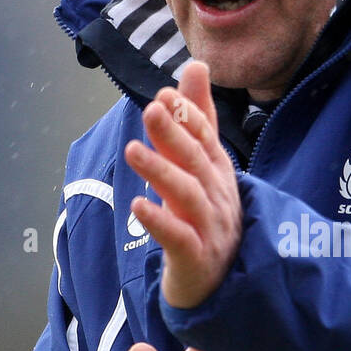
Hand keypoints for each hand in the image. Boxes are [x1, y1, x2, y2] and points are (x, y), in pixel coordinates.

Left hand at [124, 61, 241, 308]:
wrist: (217, 285)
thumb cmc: (205, 218)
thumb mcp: (200, 165)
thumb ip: (197, 117)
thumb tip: (196, 64)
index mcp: (217, 173)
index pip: (205, 138)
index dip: (188, 117)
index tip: (165, 95)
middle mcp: (218, 197)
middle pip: (196, 161)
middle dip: (175, 134)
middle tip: (150, 110)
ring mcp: (211, 229)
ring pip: (188, 195)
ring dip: (161, 171)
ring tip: (133, 151)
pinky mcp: (198, 259)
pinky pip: (180, 239)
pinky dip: (161, 221)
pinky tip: (138, 206)